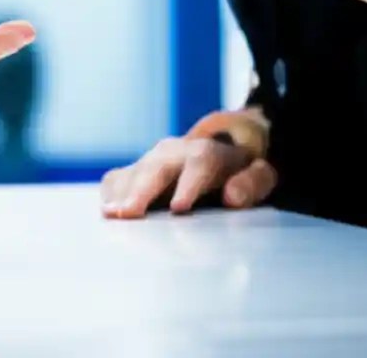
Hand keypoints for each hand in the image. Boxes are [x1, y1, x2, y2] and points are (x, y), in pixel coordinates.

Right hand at [100, 108, 276, 218]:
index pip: (199, 163)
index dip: (189, 185)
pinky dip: (110, 193)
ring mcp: (151, 159)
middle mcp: (174, 151)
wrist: (218, 155)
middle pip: (156, 167)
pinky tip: (107, 211)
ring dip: (121, 194)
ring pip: (134, 173)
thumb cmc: (239, 174)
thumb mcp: (259, 176)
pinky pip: (117, 178)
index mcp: (208, 152)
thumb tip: (232, 196)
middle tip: (130, 213)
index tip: (179, 209)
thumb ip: (252, 183)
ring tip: (112, 215)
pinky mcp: (135, 169)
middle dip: (142, 191)